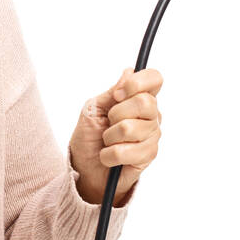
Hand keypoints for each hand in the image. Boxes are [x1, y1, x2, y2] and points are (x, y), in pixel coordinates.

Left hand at [68, 66, 162, 206]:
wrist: (85, 168)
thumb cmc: (89, 137)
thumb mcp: (94, 108)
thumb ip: (112, 92)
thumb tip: (129, 72)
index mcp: (139, 98)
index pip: (154, 79)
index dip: (137, 83)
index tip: (118, 95)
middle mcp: (151, 114)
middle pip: (144, 102)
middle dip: (116, 114)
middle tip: (109, 124)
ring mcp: (152, 135)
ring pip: (130, 128)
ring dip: (109, 137)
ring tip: (108, 142)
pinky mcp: (148, 155)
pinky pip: (125, 150)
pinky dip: (109, 154)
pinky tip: (110, 157)